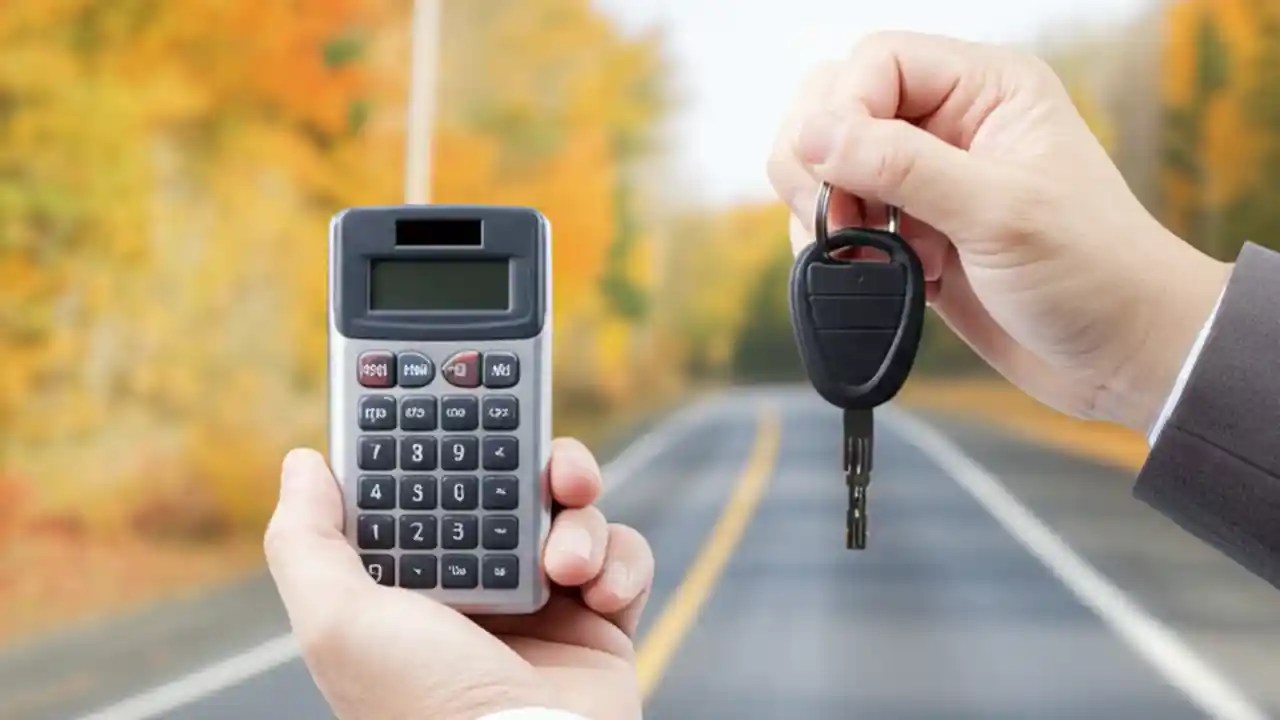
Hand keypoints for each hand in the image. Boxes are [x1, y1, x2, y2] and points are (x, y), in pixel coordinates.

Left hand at [264, 440, 651, 719]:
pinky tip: (599, 591)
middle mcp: (478, 584)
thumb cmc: (422, 704)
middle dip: (532, 465)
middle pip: (510, 485)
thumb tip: (302, 462)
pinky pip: (624, 557)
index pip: (429, 487)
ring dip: (579, 522)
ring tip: (567, 562)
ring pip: (572, 513)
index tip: (461, 404)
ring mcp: (544, 602)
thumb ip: (306, 540)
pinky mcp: (602, 620)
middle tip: (547, 465)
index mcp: (414, 579)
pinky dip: (621, 563)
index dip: (444, 444)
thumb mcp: (337, 622)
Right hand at [768, 31, 1230, 432]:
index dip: (843, 111)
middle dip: (820, 162)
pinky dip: (840, 248)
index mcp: (986, 89)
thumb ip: (901, 166)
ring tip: (869, 251)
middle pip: (837, 104)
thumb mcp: (998, 212)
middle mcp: (950, 122)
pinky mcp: (911, 231)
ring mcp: (927, 179)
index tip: (839, 174)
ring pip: (829, 163)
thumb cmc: (1093, 273)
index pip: (877, 62)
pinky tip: (885, 273)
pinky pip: (842, 219)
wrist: (1121, 356)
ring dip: (827, 209)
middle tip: (842, 218)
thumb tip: (814, 133)